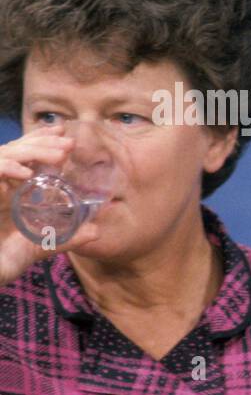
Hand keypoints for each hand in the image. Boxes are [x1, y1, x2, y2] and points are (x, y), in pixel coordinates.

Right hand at [0, 129, 102, 288]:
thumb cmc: (1, 261)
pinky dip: (6, 169)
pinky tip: (25, 174)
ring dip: (32, 152)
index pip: (22, 155)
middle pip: (15, 150)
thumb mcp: (37, 247)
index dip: (39, 140)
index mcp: (8, 191)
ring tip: (60, 155)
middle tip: (69, 143)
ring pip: (4, 155)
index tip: (63, 133)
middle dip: (42, 142)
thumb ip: (64, 239)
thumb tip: (96, 232)